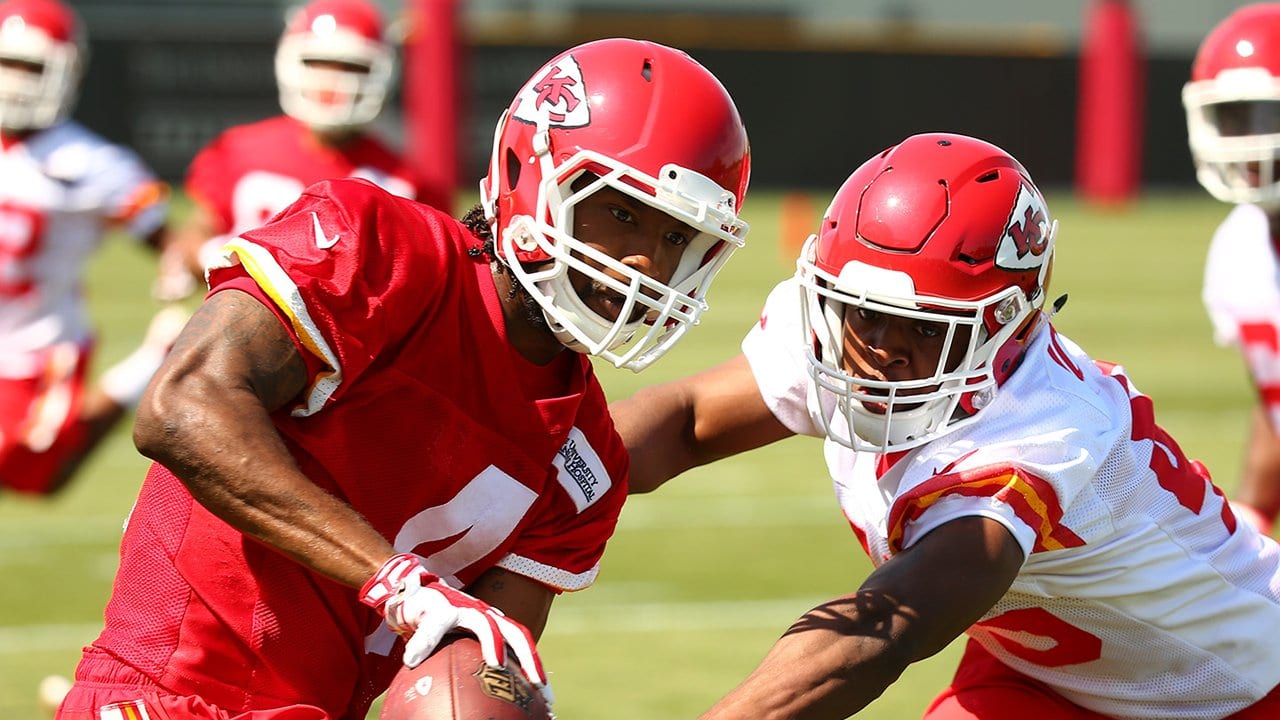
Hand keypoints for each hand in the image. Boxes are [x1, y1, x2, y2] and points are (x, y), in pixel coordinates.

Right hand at [359, 554, 550, 696]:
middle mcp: (483, 614)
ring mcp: (462, 608)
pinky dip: (424, 643)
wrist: (413, 597)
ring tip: (496, 663)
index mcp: (492, 625)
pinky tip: (413, 660)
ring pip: (482, 621)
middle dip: (528, 655)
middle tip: (536, 682)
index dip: (535, 667)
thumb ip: (470, 669)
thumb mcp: (458, 649)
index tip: (548, 697)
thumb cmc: (439, 630)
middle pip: (514, 631)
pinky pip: (432, 626)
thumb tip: (478, 708)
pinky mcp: (437, 606)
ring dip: (491, 640)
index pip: (521, 644)